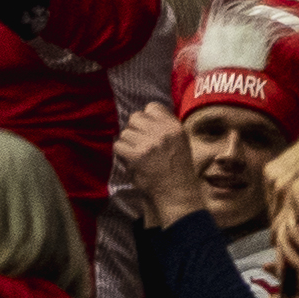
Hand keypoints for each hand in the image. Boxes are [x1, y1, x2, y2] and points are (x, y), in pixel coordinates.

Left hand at [110, 101, 200, 231]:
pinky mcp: (136, 155)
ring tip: (137, 154)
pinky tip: (131, 160)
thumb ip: (164, 127)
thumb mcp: (180, 141)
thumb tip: (144, 115)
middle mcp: (162, 132)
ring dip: (127, 143)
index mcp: (175, 126)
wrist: (175, 190)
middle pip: (135, 117)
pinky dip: (121, 153)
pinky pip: (118, 145)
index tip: (148, 129)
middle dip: (135, 129)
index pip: (152, 107)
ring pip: (125, 132)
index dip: (147, 117)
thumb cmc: (176, 167)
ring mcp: (149, 143)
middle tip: (139, 142)